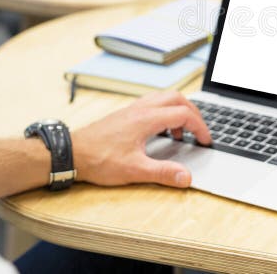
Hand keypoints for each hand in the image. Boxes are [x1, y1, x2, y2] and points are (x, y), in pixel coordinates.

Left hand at [71, 91, 210, 188]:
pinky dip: (164, 112)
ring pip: (164, 98)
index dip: (199, 126)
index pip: (183, 114)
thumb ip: (163, 173)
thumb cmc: (98, 160)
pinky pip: (152, 103)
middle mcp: (141, 109)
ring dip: (178, 110)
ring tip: (180, 132)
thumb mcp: (134, 170)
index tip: (205, 140)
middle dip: (193, 113)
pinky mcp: (125, 114)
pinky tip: (159, 130)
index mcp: (147, 119)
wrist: (71, 153)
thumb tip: (186, 177)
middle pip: (177, 98)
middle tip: (198, 131)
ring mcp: (132, 109)